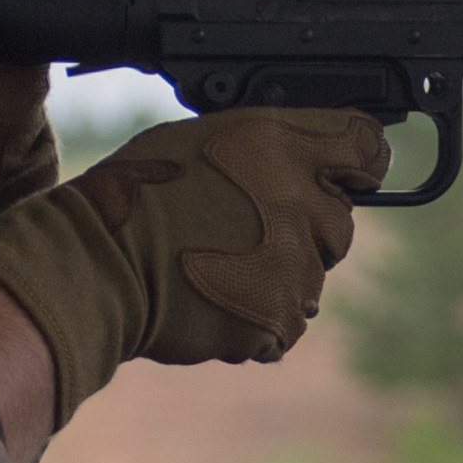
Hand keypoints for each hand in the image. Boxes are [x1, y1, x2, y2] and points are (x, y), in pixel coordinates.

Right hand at [0, 107, 388, 419]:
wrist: (96, 265)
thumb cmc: (135, 195)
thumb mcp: (200, 136)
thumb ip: (267, 145)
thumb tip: (306, 161)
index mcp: (279, 144)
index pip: (366, 146)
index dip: (358, 163)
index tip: (348, 174)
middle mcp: (297, 201)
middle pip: (340, 222)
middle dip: (303, 230)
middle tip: (241, 231)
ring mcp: (292, 266)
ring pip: (312, 279)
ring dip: (275, 280)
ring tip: (215, 268)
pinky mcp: (276, 319)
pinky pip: (285, 326)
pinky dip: (256, 323)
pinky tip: (212, 300)